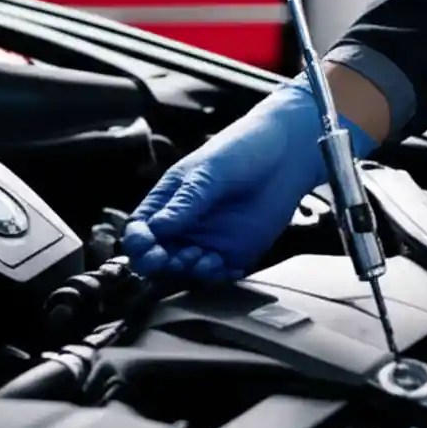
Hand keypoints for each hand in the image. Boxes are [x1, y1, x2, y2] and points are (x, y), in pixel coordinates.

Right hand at [121, 80, 376, 281]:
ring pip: (186, 270)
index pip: (141, 230)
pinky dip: (219, 277)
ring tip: (204, 258)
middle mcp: (183, 225)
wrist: (288, 152)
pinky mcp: (235, 251)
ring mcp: (208, 240)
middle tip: (172, 260)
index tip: (149, 249)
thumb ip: (185, 202)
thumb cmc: (240, 150)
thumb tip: (156, 228)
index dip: (139, 243)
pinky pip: (219, 274)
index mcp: (167, 201)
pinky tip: (226, 267)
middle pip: (158, 257)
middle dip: (160, 264)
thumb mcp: (208, 172)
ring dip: (189, 272)